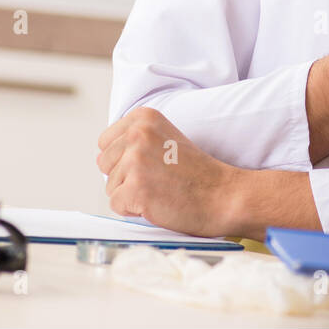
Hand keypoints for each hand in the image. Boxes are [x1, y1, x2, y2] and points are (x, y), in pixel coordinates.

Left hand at [96, 107, 239, 237]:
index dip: (124, 160)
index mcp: (143, 117)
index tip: (151, 164)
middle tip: (157, 180)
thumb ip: (135, 140)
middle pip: (104, 164)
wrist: (224, 195)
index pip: (106, 142)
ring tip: (161, 190)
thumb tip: (103, 158)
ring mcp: (136, 160)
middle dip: (124, 178)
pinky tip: (158, 203)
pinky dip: (133, 211)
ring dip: (131, 194)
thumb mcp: (165, 138)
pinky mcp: (136, 187)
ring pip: (110, 186)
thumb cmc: (197, 173)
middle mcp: (137, 133)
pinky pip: (116, 205)